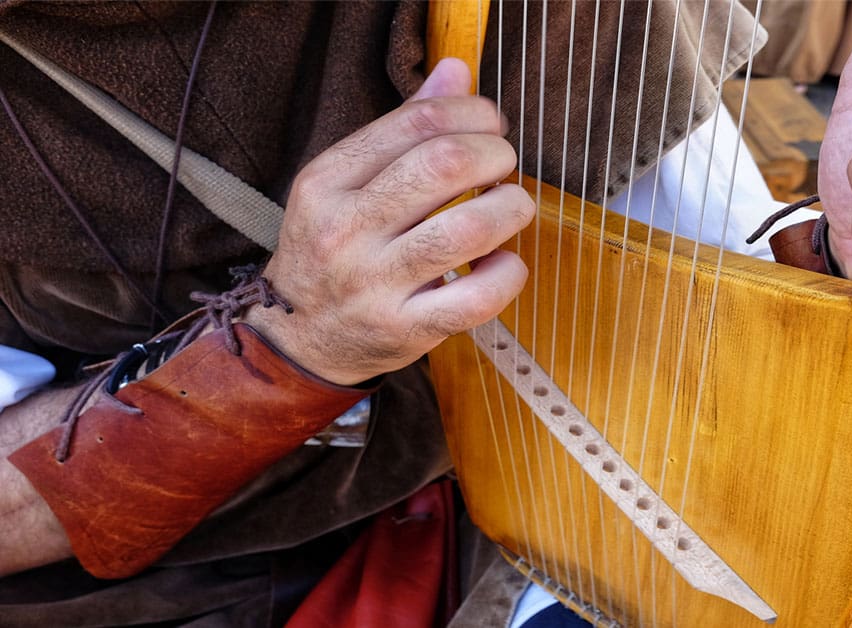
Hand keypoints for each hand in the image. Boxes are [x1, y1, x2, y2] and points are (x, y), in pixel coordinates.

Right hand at [244, 59, 534, 384]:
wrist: (296, 339)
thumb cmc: (333, 250)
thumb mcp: (345, 182)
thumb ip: (402, 128)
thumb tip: (455, 71)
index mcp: (328, 180)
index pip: (418, 122)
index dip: (473, 114)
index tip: (490, 125)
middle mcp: (345, 229)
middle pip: (446, 165)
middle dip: (496, 155)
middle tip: (503, 166)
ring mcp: (374, 283)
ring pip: (468, 229)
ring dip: (511, 209)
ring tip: (511, 208)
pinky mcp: (405, 330)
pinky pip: (477, 298)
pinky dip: (508, 274)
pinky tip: (503, 262)